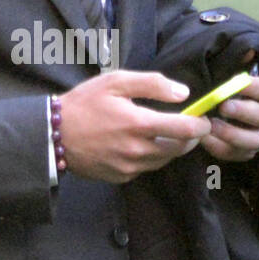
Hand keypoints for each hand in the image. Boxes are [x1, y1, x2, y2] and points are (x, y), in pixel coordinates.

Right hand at [58, 69, 211, 183]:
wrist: (53, 135)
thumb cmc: (84, 103)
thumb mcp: (116, 82)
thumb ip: (152, 84)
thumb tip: (183, 93)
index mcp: (139, 124)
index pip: (184, 130)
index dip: (200, 125)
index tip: (204, 119)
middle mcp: (138, 151)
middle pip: (179, 149)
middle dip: (189, 137)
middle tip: (190, 126)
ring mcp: (130, 167)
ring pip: (164, 160)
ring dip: (172, 148)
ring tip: (168, 133)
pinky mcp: (121, 177)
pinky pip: (146, 168)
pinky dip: (151, 157)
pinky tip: (143, 144)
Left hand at [199, 49, 258, 162]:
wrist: (204, 102)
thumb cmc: (219, 81)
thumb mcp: (226, 67)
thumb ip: (235, 60)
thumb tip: (247, 51)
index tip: (241, 82)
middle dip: (246, 112)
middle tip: (224, 106)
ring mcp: (257, 137)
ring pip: (255, 141)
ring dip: (233, 134)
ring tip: (211, 125)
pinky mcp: (242, 152)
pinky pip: (235, 155)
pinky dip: (219, 148)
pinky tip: (203, 138)